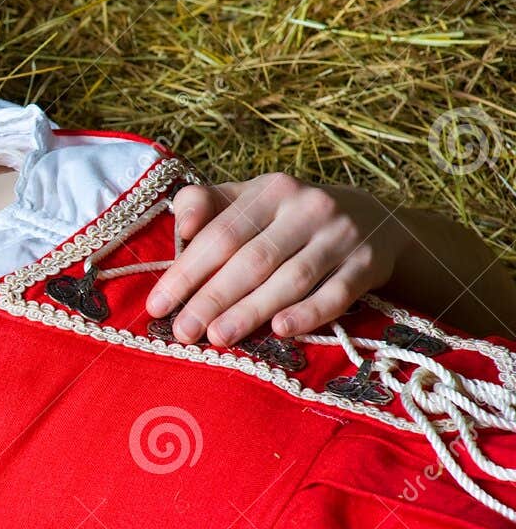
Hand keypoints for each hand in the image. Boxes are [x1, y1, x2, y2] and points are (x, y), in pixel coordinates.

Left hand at [144, 172, 406, 345]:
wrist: (372, 219)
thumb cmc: (287, 217)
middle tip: (183, 332)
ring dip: (252, 311)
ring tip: (217, 337)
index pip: (221, 234)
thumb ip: (207, 206)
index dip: (187, 272)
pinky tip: (280, 330)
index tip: (157, 306)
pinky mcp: (368, 264)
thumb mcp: (248, 199)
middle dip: (213, 298)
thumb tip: (181, 226)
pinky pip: (337, 294)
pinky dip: (309, 313)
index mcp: (271, 190)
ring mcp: (342, 236)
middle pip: (253, 260)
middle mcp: (308, 208)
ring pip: (291, 279)